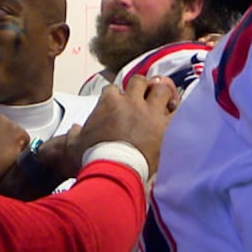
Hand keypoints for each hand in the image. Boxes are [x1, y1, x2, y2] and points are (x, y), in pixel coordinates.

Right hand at [44, 75, 177, 178]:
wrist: (110, 171)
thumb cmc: (90, 157)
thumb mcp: (74, 143)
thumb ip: (75, 132)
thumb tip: (75, 130)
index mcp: (108, 101)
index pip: (112, 88)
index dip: (115, 96)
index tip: (116, 104)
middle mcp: (131, 101)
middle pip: (138, 81)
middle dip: (140, 87)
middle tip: (142, 98)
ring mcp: (150, 112)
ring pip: (161, 88)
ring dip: (160, 93)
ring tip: (161, 102)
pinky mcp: (165, 126)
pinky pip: (177, 109)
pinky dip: (176, 110)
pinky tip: (174, 114)